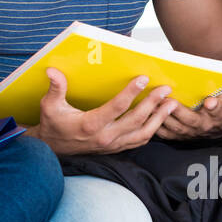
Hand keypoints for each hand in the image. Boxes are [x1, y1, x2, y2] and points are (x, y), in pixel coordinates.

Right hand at [36, 68, 179, 155]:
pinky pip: (139, 141)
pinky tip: (160, 119)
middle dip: (153, 103)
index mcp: (91, 125)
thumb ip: (55, 88)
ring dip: (159, 118)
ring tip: (171, 104)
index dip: (131, 92)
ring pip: (143, 134)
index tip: (143, 79)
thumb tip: (52, 71)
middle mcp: (105, 137)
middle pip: (136, 120)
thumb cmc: (53, 125)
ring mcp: (113, 144)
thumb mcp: (50, 106)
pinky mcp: (116, 148)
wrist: (53, 149)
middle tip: (165, 89)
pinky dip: (153, 130)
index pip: (116, 107)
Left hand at [156, 70, 221, 139]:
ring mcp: (191, 132)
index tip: (211, 102)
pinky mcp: (179, 135)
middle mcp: (205, 125)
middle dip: (181, 112)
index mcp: (220, 113)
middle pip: (192, 121)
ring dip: (164, 118)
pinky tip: (147, 115)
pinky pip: (166, 134)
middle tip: (171, 100)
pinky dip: (156, 126)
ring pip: (177, 128)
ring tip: (154, 105)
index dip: (215, 107)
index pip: (219, 111)